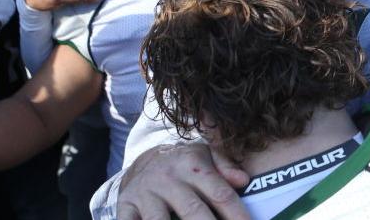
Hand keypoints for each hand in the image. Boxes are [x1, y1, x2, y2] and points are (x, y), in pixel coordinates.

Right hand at [116, 141, 250, 219]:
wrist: (144, 160)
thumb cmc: (185, 164)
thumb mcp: (206, 156)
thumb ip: (226, 167)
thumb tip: (244, 180)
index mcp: (193, 165)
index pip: (220, 194)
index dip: (237, 215)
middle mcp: (168, 178)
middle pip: (193, 212)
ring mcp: (145, 193)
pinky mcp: (126, 206)